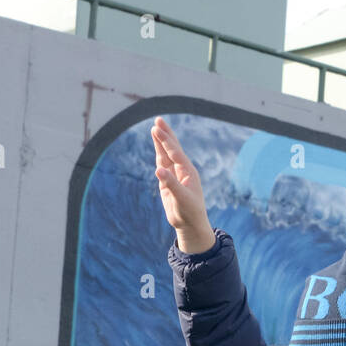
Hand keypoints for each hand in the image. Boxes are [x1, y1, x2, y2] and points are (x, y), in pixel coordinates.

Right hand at [151, 116, 213, 248]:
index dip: (165, 140)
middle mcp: (182, 171)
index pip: (175, 152)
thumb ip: (170, 183)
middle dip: (165, 135)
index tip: (156, 128)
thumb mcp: (181, 198)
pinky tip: (157, 147)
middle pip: (172, 149)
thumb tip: (158, 170)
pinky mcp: (168, 183)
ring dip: (160, 143)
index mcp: (188, 172)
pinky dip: (159, 155)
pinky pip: (162, 165)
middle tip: (158, 120)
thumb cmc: (189, 212)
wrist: (190, 225)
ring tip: (155, 129)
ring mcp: (175, 176)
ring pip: (166, 156)